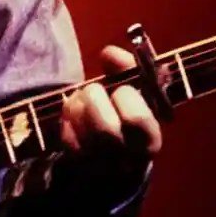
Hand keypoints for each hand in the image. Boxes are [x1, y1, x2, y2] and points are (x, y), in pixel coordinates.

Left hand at [59, 46, 161, 177]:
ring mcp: (99, 164)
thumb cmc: (128, 115)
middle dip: (95, 98)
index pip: (137, 119)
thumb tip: (109, 52)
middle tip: (94, 88)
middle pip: (105, 128)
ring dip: (77, 104)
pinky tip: (73, 111)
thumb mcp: (138, 93)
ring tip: (81, 97)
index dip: (125, 96)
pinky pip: (66, 136)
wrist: (115, 157)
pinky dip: (67, 118)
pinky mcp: (77, 163)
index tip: (122, 88)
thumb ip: (128, 68)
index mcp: (149, 140)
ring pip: (83, 131)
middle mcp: (126, 158)